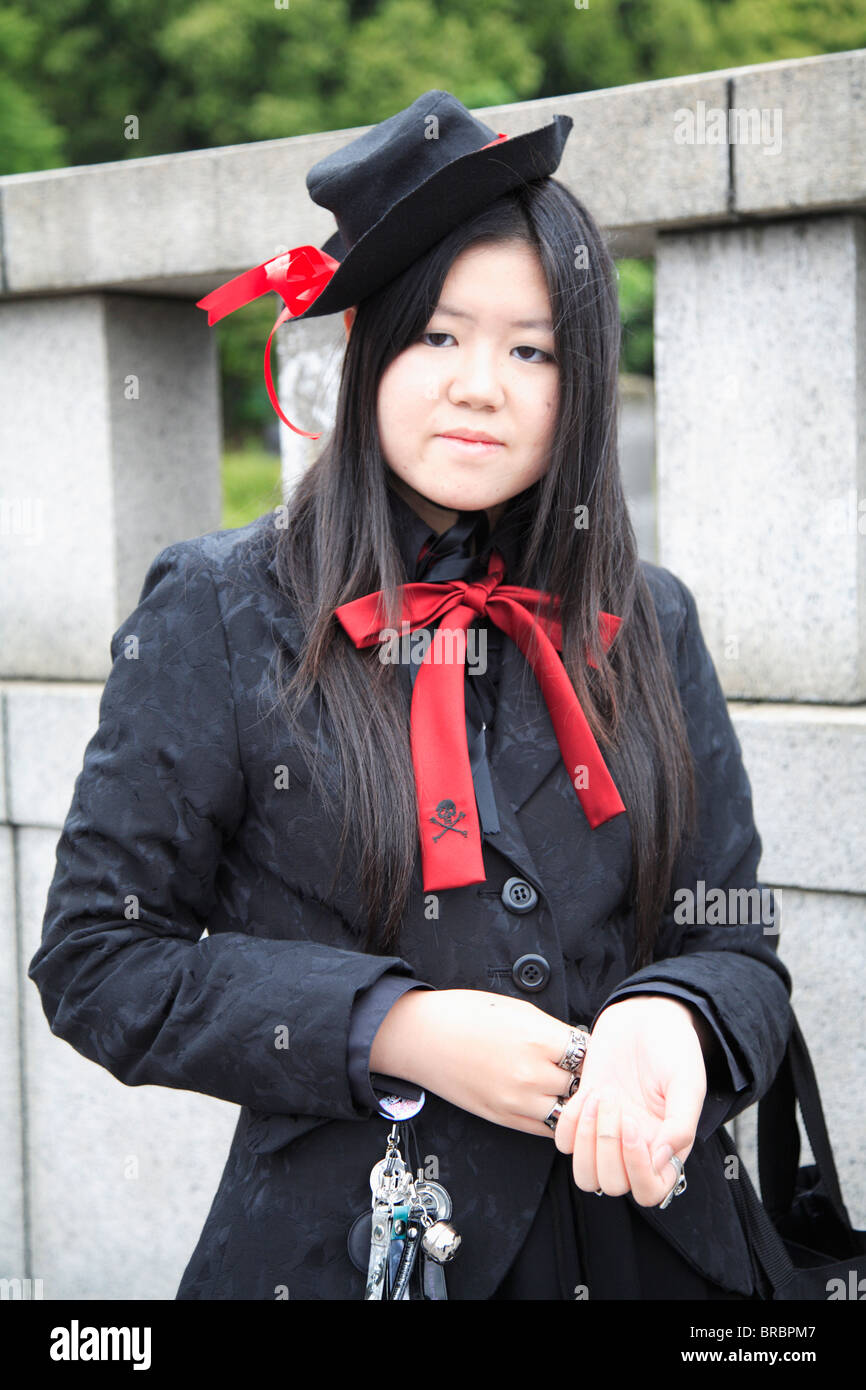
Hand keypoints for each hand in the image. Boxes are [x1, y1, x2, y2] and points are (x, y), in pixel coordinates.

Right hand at [370, 988, 579, 1137]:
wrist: (423, 1037)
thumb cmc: (466, 1014)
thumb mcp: (517, 1009)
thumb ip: (551, 1031)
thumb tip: (577, 1046)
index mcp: (538, 1039)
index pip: (589, 1055)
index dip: (593, 1053)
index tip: (592, 1051)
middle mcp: (531, 1075)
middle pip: (583, 1086)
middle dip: (587, 1078)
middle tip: (588, 1073)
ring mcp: (517, 1101)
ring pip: (568, 1113)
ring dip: (572, 1102)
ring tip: (570, 1090)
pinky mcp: (503, 1118)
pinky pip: (545, 1129)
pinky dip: (554, 1118)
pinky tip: (552, 1103)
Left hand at [553, 997, 706, 1206]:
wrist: (645, 1014)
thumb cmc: (674, 1046)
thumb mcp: (688, 1082)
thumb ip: (681, 1124)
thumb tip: (662, 1160)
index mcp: (665, 1146)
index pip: (650, 1191)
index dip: (638, 1171)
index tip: (634, 1128)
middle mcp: (635, 1146)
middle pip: (612, 1185)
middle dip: (608, 1148)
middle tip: (616, 1104)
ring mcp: (606, 1132)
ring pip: (585, 1173)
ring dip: (586, 1141)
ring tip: (598, 1101)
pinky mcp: (583, 1111)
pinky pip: (564, 1141)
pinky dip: (569, 1123)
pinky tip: (586, 1094)